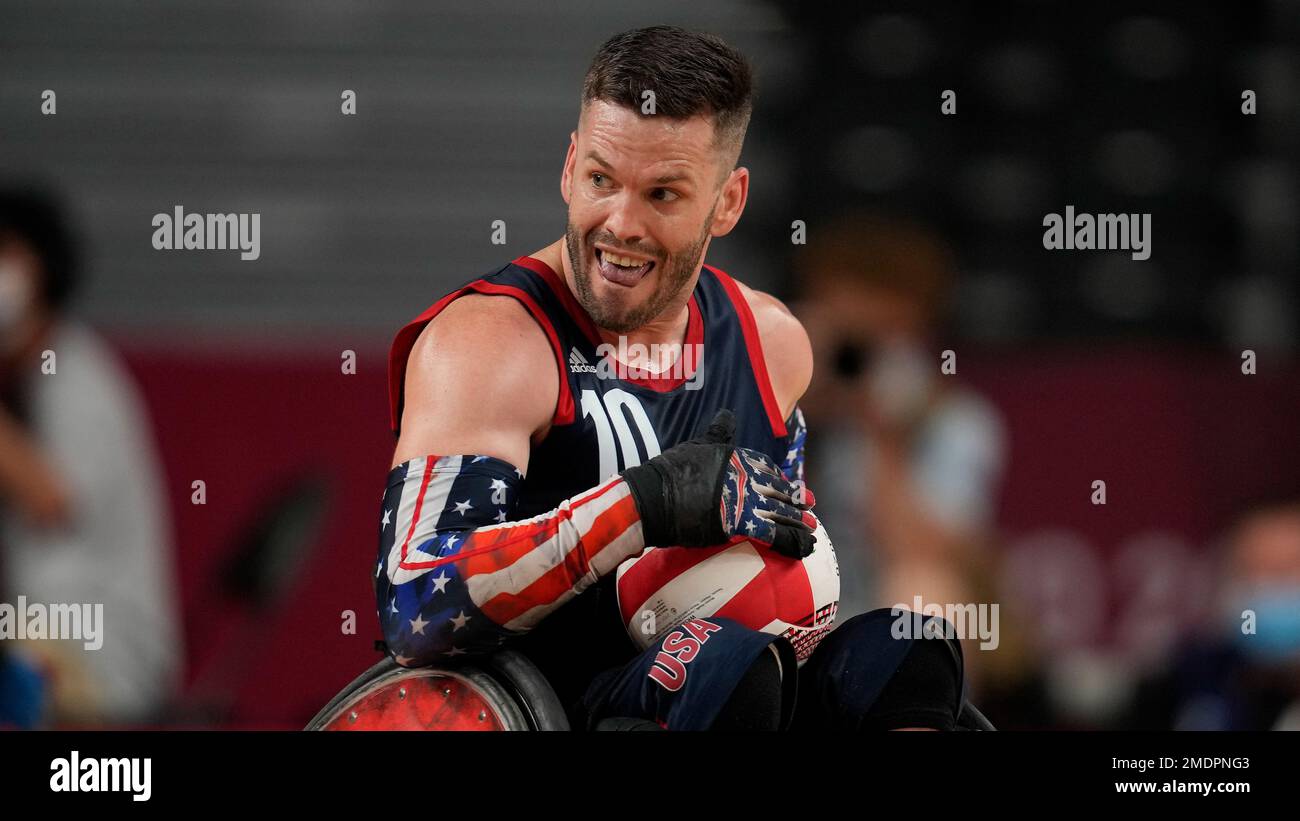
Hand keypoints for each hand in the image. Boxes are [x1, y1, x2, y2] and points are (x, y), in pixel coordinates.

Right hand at [621, 408, 817, 558]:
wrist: (653, 498)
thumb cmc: (669, 472)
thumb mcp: (697, 445)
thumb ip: (716, 432)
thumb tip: (728, 413)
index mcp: (737, 457)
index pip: (765, 466)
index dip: (778, 477)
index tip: (786, 483)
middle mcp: (747, 477)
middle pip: (779, 489)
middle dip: (796, 498)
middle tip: (811, 504)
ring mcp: (747, 500)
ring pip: (782, 511)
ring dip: (799, 520)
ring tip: (811, 528)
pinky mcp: (742, 523)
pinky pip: (776, 534)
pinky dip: (793, 541)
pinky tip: (805, 548)